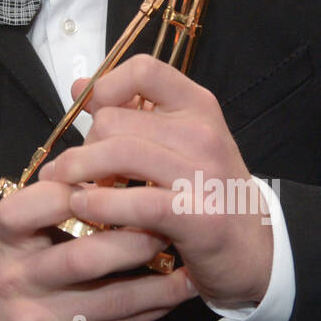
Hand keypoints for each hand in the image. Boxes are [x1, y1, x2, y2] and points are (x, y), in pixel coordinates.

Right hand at [0, 177, 197, 320]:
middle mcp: (15, 279)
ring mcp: (36, 319)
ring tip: (186, 255)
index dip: (87, 190)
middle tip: (170, 223)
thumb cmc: (21, 275)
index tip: (126, 180)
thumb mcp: (22, 236)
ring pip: (112, 296)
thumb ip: (55, 206)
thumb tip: (115, 168)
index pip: (42, 204)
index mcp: (7, 239)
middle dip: (135, 238)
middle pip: (84, 256)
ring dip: (158, 277)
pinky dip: (155, 305)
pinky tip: (177, 289)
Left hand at [38, 53, 273, 309]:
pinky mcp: (197, 217)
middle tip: (77, 168)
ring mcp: (203, 175)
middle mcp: (203, 133)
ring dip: (79, 171)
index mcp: (198, 106)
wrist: (253, 250)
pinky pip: (135, 201)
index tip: (92, 112)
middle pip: (115, 119)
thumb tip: (80, 86)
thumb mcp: (177, 142)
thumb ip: (132, 113)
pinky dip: (100, 204)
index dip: (107, 85)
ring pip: (118, 153)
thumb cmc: (205, 192)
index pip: (144, 70)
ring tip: (67, 187)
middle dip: (85, 144)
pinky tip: (85, 208)